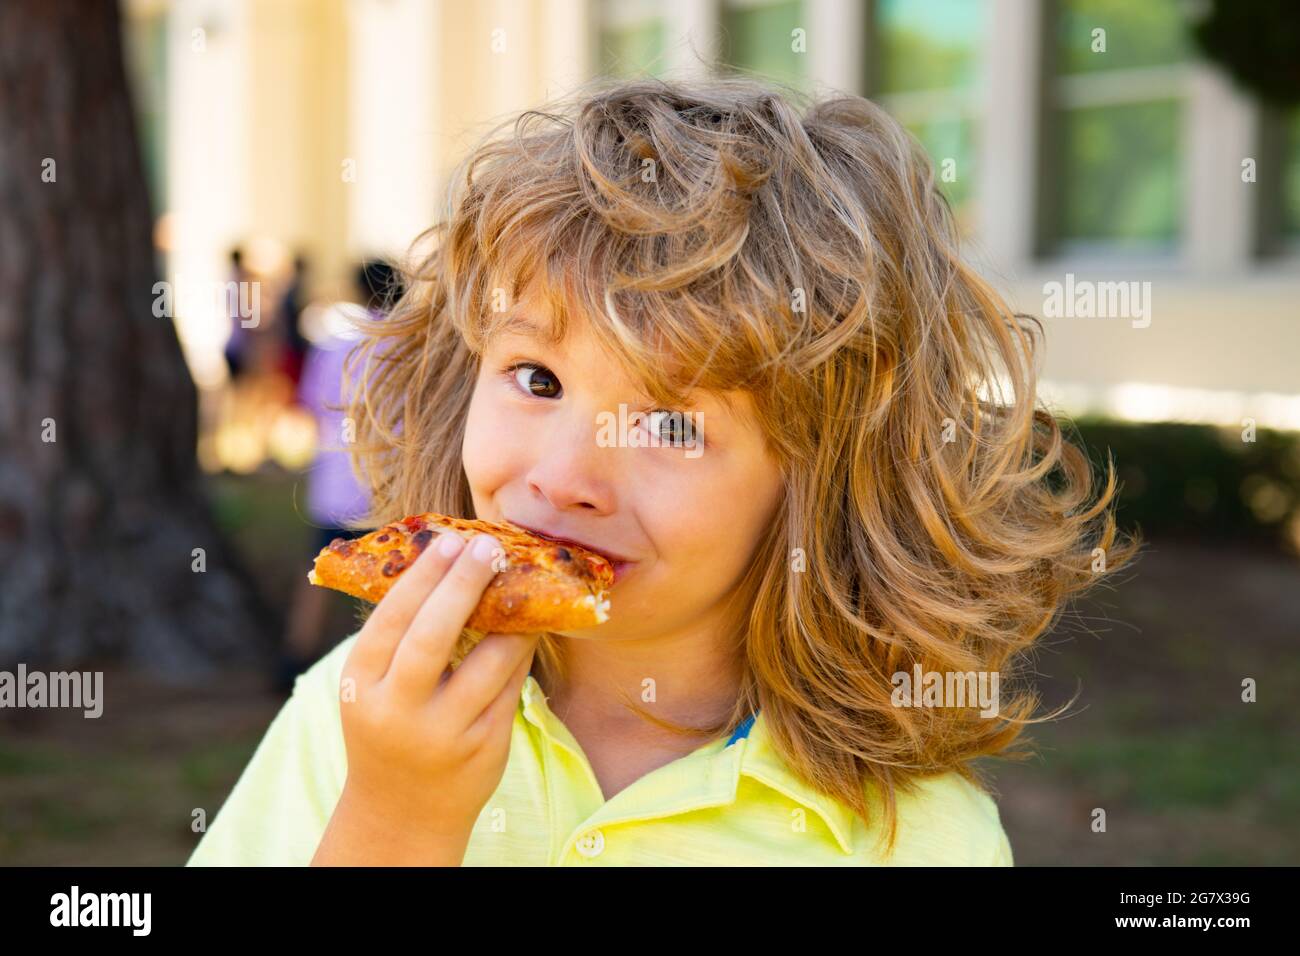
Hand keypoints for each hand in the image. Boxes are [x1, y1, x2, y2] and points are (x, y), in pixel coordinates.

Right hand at [312, 531, 537, 865]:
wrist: (402, 813)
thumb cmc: (389, 726)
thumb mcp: (375, 686)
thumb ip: (400, 638)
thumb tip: (444, 562)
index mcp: (363, 685)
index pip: (392, 619)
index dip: (423, 576)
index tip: (449, 541)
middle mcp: (398, 711)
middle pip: (433, 636)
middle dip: (464, 585)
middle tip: (487, 547)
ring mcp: (444, 733)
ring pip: (489, 661)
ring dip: (510, 618)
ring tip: (520, 581)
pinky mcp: (485, 748)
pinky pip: (511, 686)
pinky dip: (521, 651)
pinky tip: (530, 625)